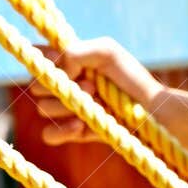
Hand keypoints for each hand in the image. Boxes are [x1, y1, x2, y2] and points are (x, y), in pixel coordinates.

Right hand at [31, 37, 165, 144]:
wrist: (151, 110)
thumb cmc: (131, 77)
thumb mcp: (106, 52)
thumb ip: (74, 52)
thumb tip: (59, 72)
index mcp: (66, 62)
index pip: (36, 57)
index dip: (43, 61)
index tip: (65, 62)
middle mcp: (62, 85)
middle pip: (35, 86)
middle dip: (62, 85)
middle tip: (93, 85)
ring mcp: (65, 109)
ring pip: (43, 109)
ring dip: (69, 106)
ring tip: (97, 102)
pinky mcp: (73, 132)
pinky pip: (49, 135)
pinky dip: (62, 130)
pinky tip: (80, 125)